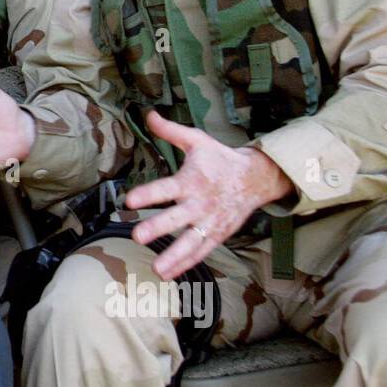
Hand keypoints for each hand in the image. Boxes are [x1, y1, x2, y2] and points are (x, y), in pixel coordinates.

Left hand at [124, 111, 293, 280]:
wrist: (256, 178)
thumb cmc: (220, 159)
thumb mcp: (196, 140)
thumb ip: (170, 131)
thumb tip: (147, 114)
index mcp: (192, 180)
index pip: (167, 188)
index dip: (149, 194)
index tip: (130, 200)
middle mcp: (200, 203)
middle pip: (177, 218)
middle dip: (157, 227)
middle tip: (137, 236)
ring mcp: (209, 222)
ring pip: (190, 242)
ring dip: (173, 256)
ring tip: (155, 269)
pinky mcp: (217, 235)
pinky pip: (200, 252)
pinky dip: (185, 264)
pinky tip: (168, 272)